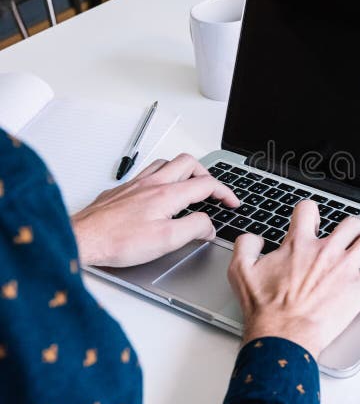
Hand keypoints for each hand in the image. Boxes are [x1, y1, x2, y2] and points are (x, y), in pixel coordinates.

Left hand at [72, 154, 238, 266]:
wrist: (82, 238)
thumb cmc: (118, 241)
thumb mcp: (166, 240)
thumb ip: (194, 228)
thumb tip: (208, 225)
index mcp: (168, 194)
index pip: (206, 184)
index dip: (225, 192)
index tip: (232, 203)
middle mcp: (153, 183)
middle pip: (188, 163)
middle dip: (207, 174)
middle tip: (212, 190)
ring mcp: (136, 184)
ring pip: (167, 163)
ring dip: (184, 171)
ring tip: (189, 185)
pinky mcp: (122, 190)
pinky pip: (147, 172)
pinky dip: (162, 175)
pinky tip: (158, 190)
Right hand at [227, 200, 359, 357]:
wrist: (282, 335)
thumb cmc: (265, 309)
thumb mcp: (241, 271)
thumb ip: (245, 246)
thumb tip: (254, 238)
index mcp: (299, 244)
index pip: (308, 210)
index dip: (311, 212)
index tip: (315, 220)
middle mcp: (326, 251)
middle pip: (352, 222)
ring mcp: (345, 268)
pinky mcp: (359, 289)